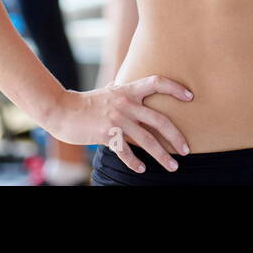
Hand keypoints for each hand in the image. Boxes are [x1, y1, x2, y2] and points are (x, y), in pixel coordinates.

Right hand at [42, 74, 192, 173]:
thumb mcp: (106, 91)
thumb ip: (117, 89)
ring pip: (147, 140)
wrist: (62, 110)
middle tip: (186, 149)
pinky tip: (142, 169)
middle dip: (176, 136)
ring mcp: (117, 119)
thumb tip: (119, 83)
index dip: (175, 88)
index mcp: (128, 90)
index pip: (157, 82)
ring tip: (172, 166)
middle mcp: (126, 103)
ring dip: (162, 155)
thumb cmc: (85, 102)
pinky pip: (126, 152)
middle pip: (159, 119)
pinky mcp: (107, 134)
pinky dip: (135, 162)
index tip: (190, 97)